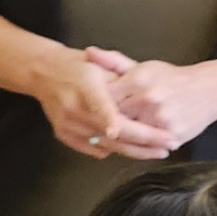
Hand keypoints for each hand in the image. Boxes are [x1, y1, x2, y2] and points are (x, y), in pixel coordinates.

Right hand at [30, 46, 176, 159]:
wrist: (45, 73)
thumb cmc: (81, 66)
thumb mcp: (102, 64)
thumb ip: (122, 79)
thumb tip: (144, 97)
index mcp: (85, 87)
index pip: (100, 104)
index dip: (109, 118)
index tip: (118, 131)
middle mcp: (74, 109)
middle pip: (111, 132)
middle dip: (145, 141)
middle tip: (170, 143)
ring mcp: (68, 126)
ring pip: (107, 146)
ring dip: (135, 151)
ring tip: (160, 151)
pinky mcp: (64, 136)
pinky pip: (94, 150)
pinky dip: (115, 151)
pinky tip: (136, 151)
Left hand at [85, 47, 216, 147]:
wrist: (211, 89)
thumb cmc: (173, 79)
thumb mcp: (144, 67)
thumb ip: (114, 63)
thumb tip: (89, 53)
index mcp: (139, 79)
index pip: (104, 98)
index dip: (95, 107)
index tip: (87, 111)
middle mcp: (149, 99)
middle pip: (115, 119)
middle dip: (103, 125)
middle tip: (92, 129)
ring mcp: (160, 119)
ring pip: (129, 136)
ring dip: (119, 140)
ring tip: (111, 139)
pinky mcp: (172, 135)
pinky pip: (147, 146)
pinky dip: (138, 147)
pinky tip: (132, 144)